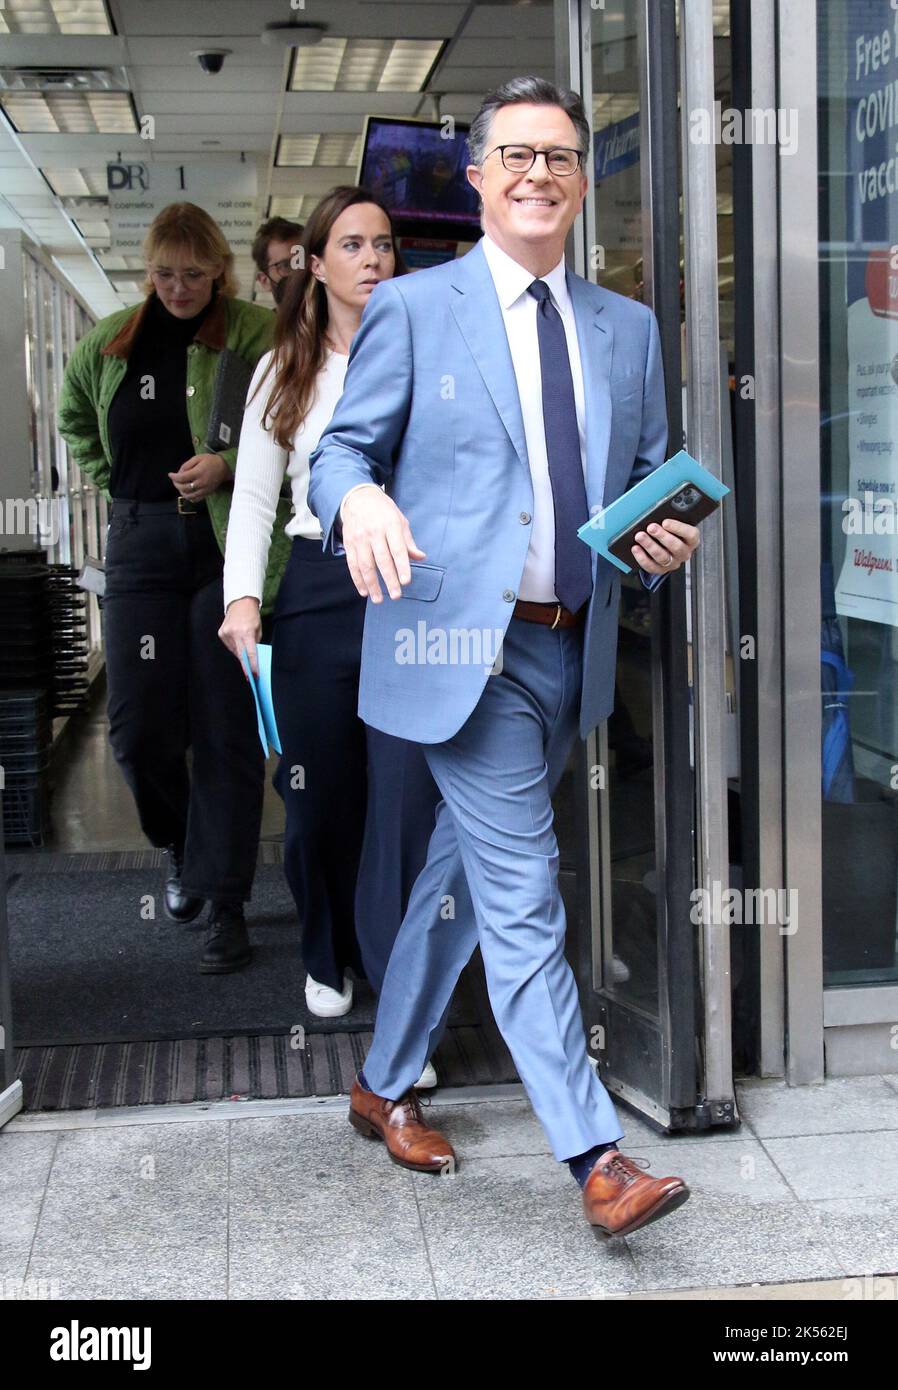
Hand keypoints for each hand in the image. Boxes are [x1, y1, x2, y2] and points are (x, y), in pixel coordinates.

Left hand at [168, 453, 229, 500]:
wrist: (225, 468)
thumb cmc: (211, 461)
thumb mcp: (198, 458)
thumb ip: (187, 465)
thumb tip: (179, 472)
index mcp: (198, 473)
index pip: (182, 478)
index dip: (174, 477)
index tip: (170, 474)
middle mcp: (201, 483)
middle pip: (184, 488)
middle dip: (176, 484)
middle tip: (175, 480)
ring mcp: (204, 490)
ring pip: (189, 495)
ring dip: (181, 492)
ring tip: (180, 486)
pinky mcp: (207, 493)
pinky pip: (196, 499)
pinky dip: (189, 497)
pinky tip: (187, 492)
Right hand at [218, 596, 261, 677]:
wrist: (240, 603)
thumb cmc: (252, 616)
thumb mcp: (258, 630)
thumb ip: (255, 644)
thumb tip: (253, 658)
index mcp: (247, 632)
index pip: (250, 653)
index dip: (253, 666)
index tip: (255, 675)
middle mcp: (235, 633)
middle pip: (241, 655)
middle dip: (246, 666)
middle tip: (251, 675)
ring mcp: (226, 633)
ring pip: (234, 651)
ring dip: (241, 655)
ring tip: (246, 656)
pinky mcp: (221, 633)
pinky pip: (229, 646)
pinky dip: (235, 648)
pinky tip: (239, 645)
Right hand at [341, 485, 425, 600]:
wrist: (357, 498)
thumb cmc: (383, 511)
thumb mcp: (399, 520)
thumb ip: (408, 541)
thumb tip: (420, 557)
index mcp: (390, 525)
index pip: (398, 549)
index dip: (402, 566)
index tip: (406, 581)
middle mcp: (374, 532)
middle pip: (382, 560)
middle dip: (389, 579)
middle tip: (396, 595)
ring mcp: (359, 539)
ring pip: (365, 565)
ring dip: (372, 584)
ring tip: (379, 599)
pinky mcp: (349, 544)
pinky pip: (352, 564)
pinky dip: (357, 579)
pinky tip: (364, 591)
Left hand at [630, 517, 699, 574]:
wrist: (663, 546)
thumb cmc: (670, 532)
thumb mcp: (673, 524)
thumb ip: (670, 521)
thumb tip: (659, 514)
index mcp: (691, 540)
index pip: (691, 535)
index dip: (678, 528)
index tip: (665, 522)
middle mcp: (684, 552)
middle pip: (676, 547)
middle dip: (662, 536)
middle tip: (651, 528)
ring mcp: (673, 562)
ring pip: (662, 557)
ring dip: (650, 545)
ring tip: (640, 536)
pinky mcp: (661, 569)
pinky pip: (651, 566)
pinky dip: (642, 557)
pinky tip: (636, 548)